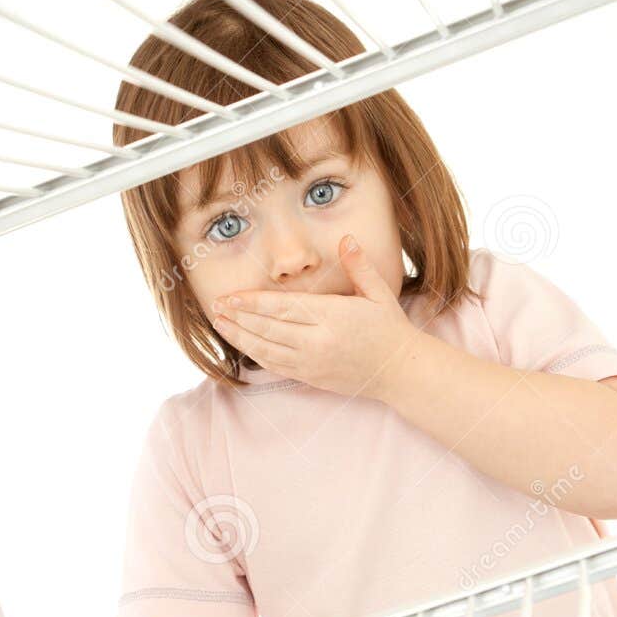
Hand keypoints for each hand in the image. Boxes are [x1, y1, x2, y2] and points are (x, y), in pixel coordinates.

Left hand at [210, 235, 420, 400]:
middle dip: (239, 317)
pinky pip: (276, 366)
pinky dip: (256, 355)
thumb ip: (359, 265)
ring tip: (219, 323)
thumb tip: (347, 238)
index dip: (253, 302)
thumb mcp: (379, 293)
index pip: (283, 308)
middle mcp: (319, 342)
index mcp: (333, 317)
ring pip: (267, 350)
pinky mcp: (311, 377)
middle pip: (268, 329)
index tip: (230, 296)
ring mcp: (313, 363)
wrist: (401, 372)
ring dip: (240, 337)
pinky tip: (242, 344)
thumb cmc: (390, 329)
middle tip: (215, 305)